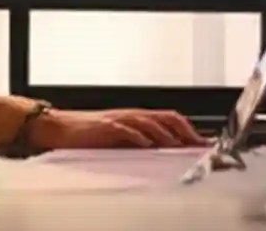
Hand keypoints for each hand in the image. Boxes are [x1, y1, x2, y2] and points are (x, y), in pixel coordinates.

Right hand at [27, 108, 206, 148]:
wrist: (61, 127)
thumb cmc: (90, 134)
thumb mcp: (120, 136)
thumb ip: (140, 140)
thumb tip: (163, 151)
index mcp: (138, 117)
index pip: (170, 119)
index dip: (189, 129)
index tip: (203, 142)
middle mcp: (132, 115)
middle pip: (166, 117)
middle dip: (185, 131)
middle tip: (198, 144)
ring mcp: (120, 119)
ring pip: (149, 122)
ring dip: (166, 134)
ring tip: (179, 145)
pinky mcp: (106, 127)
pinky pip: (125, 130)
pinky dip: (138, 136)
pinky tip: (147, 144)